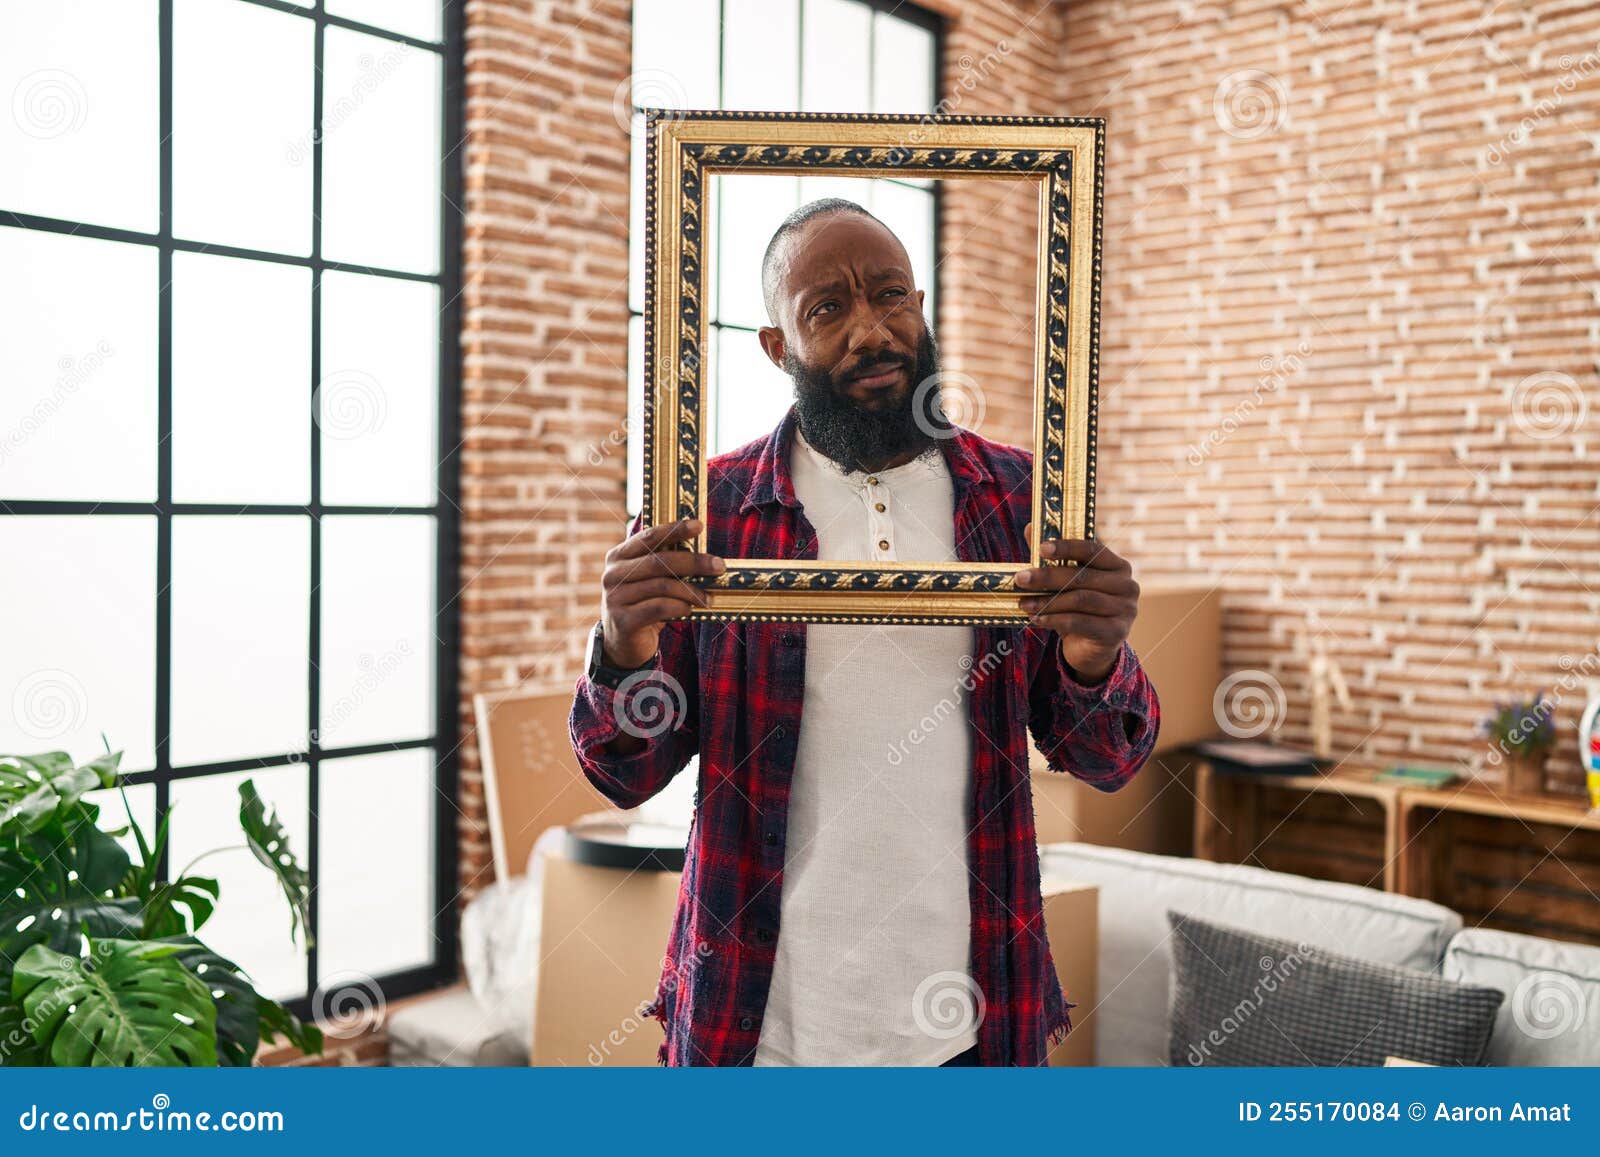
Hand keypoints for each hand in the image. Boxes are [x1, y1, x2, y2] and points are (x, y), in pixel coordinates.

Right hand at [600, 518, 724, 667]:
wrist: (621, 643)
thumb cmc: (642, 605)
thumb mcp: (649, 581)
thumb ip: (664, 565)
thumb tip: (702, 554)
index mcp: (618, 556)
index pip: (649, 537)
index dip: (675, 529)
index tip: (699, 526)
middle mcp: (613, 574)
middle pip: (658, 561)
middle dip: (693, 562)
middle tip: (718, 566)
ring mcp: (615, 598)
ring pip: (661, 586)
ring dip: (691, 591)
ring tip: (708, 597)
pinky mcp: (623, 620)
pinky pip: (658, 608)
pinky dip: (679, 607)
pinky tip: (690, 610)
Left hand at [1015, 524, 1139, 682]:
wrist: (1092, 648)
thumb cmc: (1078, 609)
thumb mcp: (1065, 583)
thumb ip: (1052, 557)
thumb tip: (1029, 528)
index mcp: (1117, 566)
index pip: (1092, 550)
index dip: (1067, 547)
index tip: (1041, 548)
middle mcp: (1127, 585)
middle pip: (1083, 576)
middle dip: (1047, 577)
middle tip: (1020, 579)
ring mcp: (1125, 610)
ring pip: (1081, 600)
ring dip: (1048, 601)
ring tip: (1024, 603)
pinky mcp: (1117, 632)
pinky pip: (1081, 622)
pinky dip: (1055, 619)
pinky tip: (1036, 619)